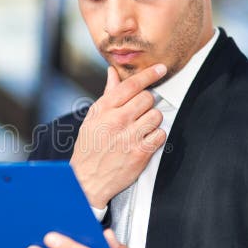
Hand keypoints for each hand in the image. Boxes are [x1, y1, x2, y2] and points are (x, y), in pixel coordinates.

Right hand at [70, 64, 167, 207]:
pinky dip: (156, 136)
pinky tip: (145, 140)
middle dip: (147, 103)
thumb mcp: (92, 118)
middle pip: (147, 98)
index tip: (160, 68)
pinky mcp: (140, 153)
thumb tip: (113, 73)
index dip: (149, 74)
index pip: (131, 85)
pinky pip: (160, 135)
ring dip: (152, 120)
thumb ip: (108, 95)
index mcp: (104, 110)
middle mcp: (117, 121)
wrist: (87, 179)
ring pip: (156, 115)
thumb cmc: (89, 148)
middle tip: (140, 112)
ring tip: (141, 128)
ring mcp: (130, 137)